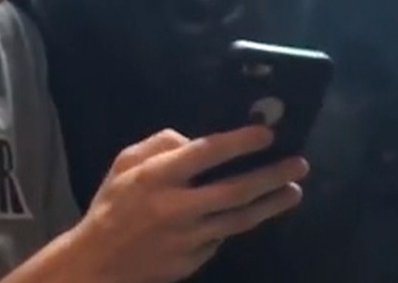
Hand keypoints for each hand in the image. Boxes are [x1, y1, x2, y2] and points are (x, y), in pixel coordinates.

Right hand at [67, 126, 308, 282]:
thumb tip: (195, 139)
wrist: (98, 263)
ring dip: (271, 205)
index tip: (267, 134)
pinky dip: (237, 224)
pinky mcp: (194, 261)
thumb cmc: (113, 205)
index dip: (240, 142)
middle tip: (299, 165)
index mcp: (157, 177)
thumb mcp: (125, 163)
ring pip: (240, 220)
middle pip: (236, 190)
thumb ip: (160, 145)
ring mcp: (188, 238)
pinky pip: (222, 239)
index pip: (207, 153)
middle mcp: (177, 207)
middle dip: (271, 176)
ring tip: (293, 191)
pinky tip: (251, 214)